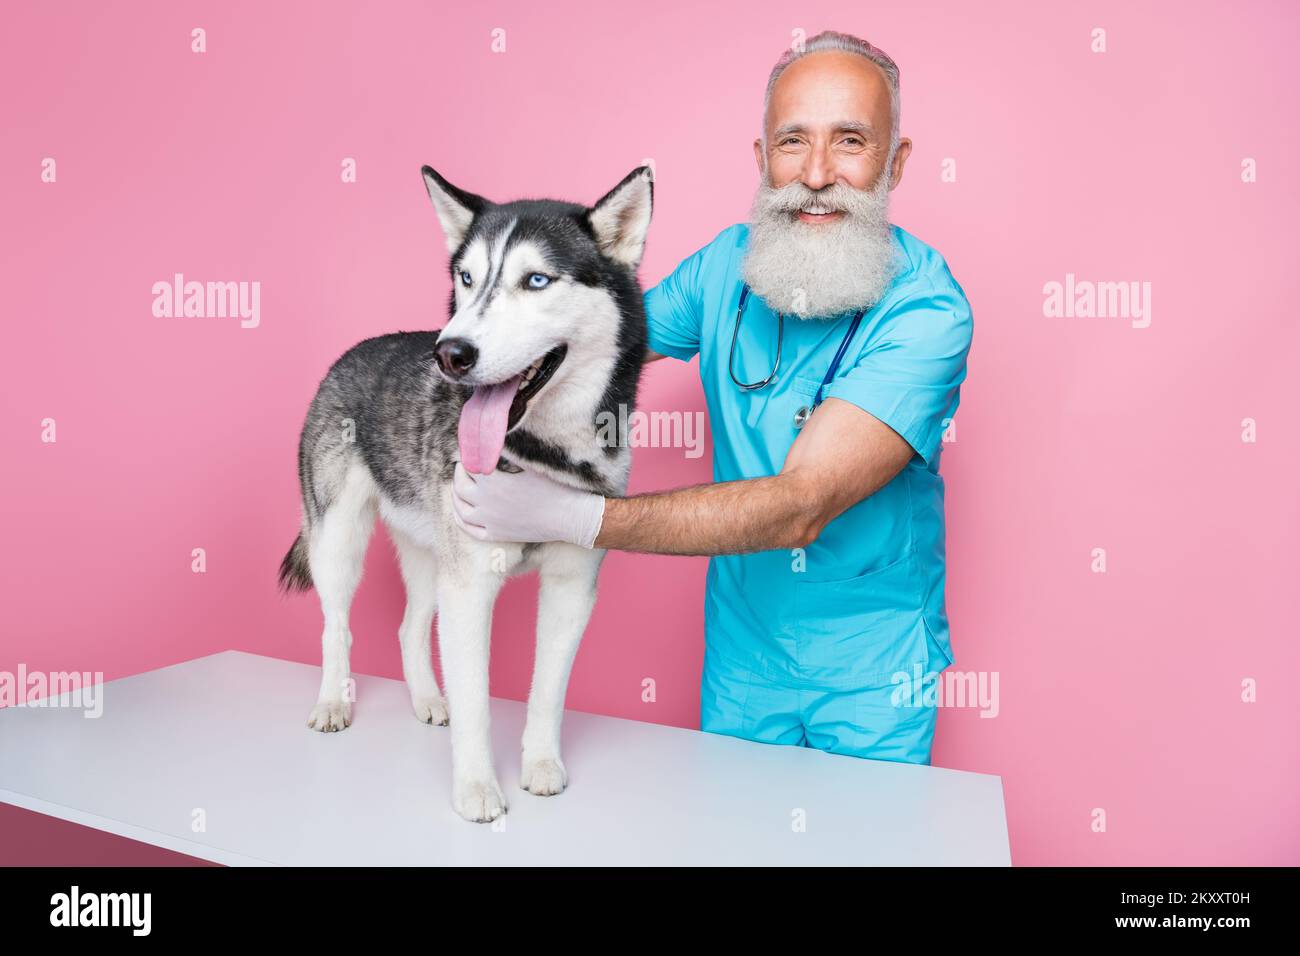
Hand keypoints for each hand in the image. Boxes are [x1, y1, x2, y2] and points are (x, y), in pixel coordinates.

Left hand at [451, 461, 606, 547]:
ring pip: (460, 510)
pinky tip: (461, 513)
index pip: (469, 464)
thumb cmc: (555, 486)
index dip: (467, 455)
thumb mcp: (531, 463)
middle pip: (460, 486)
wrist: (570, 517)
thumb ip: (510, 451)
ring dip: (455, 496)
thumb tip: (496, 434)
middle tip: (464, 465)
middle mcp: (485, 503)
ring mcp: (489, 522)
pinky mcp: (496, 535)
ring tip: (459, 488)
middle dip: (459, 474)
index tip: (471, 448)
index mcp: (493, 482)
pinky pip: (470, 530)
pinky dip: (461, 520)